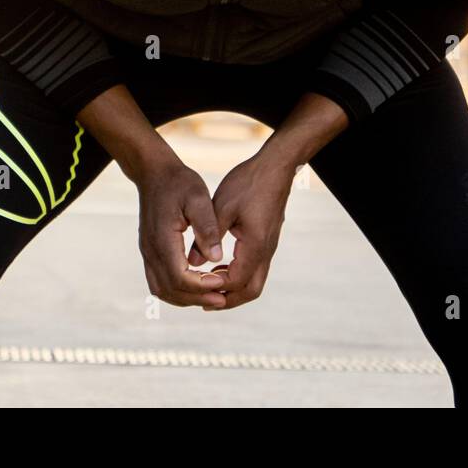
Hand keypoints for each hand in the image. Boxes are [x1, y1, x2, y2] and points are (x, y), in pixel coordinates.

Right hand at [135, 158, 228, 308]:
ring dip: (186, 298)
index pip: (180, 276)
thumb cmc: (179, 183)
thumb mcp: (198, 198)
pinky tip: (196, 287)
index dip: (202, 285)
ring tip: (212, 296)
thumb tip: (216, 257)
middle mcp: (151, 250)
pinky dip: (177, 290)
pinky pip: (159, 281)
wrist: (154, 173)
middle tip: (222, 298)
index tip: (223, 281)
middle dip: (197, 298)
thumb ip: (206, 227)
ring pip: (162, 290)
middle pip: (170, 289)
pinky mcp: (149, 252)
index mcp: (163, 239)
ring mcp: (147, 253)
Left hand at [195, 152, 296, 310]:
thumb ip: (207, 235)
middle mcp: (266, 250)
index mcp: (255, 244)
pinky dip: (238, 276)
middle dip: (227, 299)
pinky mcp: (267, 240)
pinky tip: (219, 266)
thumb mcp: (222, 206)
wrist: (275, 166)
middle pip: (250, 290)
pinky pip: (255, 268)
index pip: (236, 280)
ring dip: (233, 289)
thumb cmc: (248, 182)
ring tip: (208, 286)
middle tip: (203, 300)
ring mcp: (269, 246)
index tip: (195, 283)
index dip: (215, 286)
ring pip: (254, 281)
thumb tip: (191, 262)